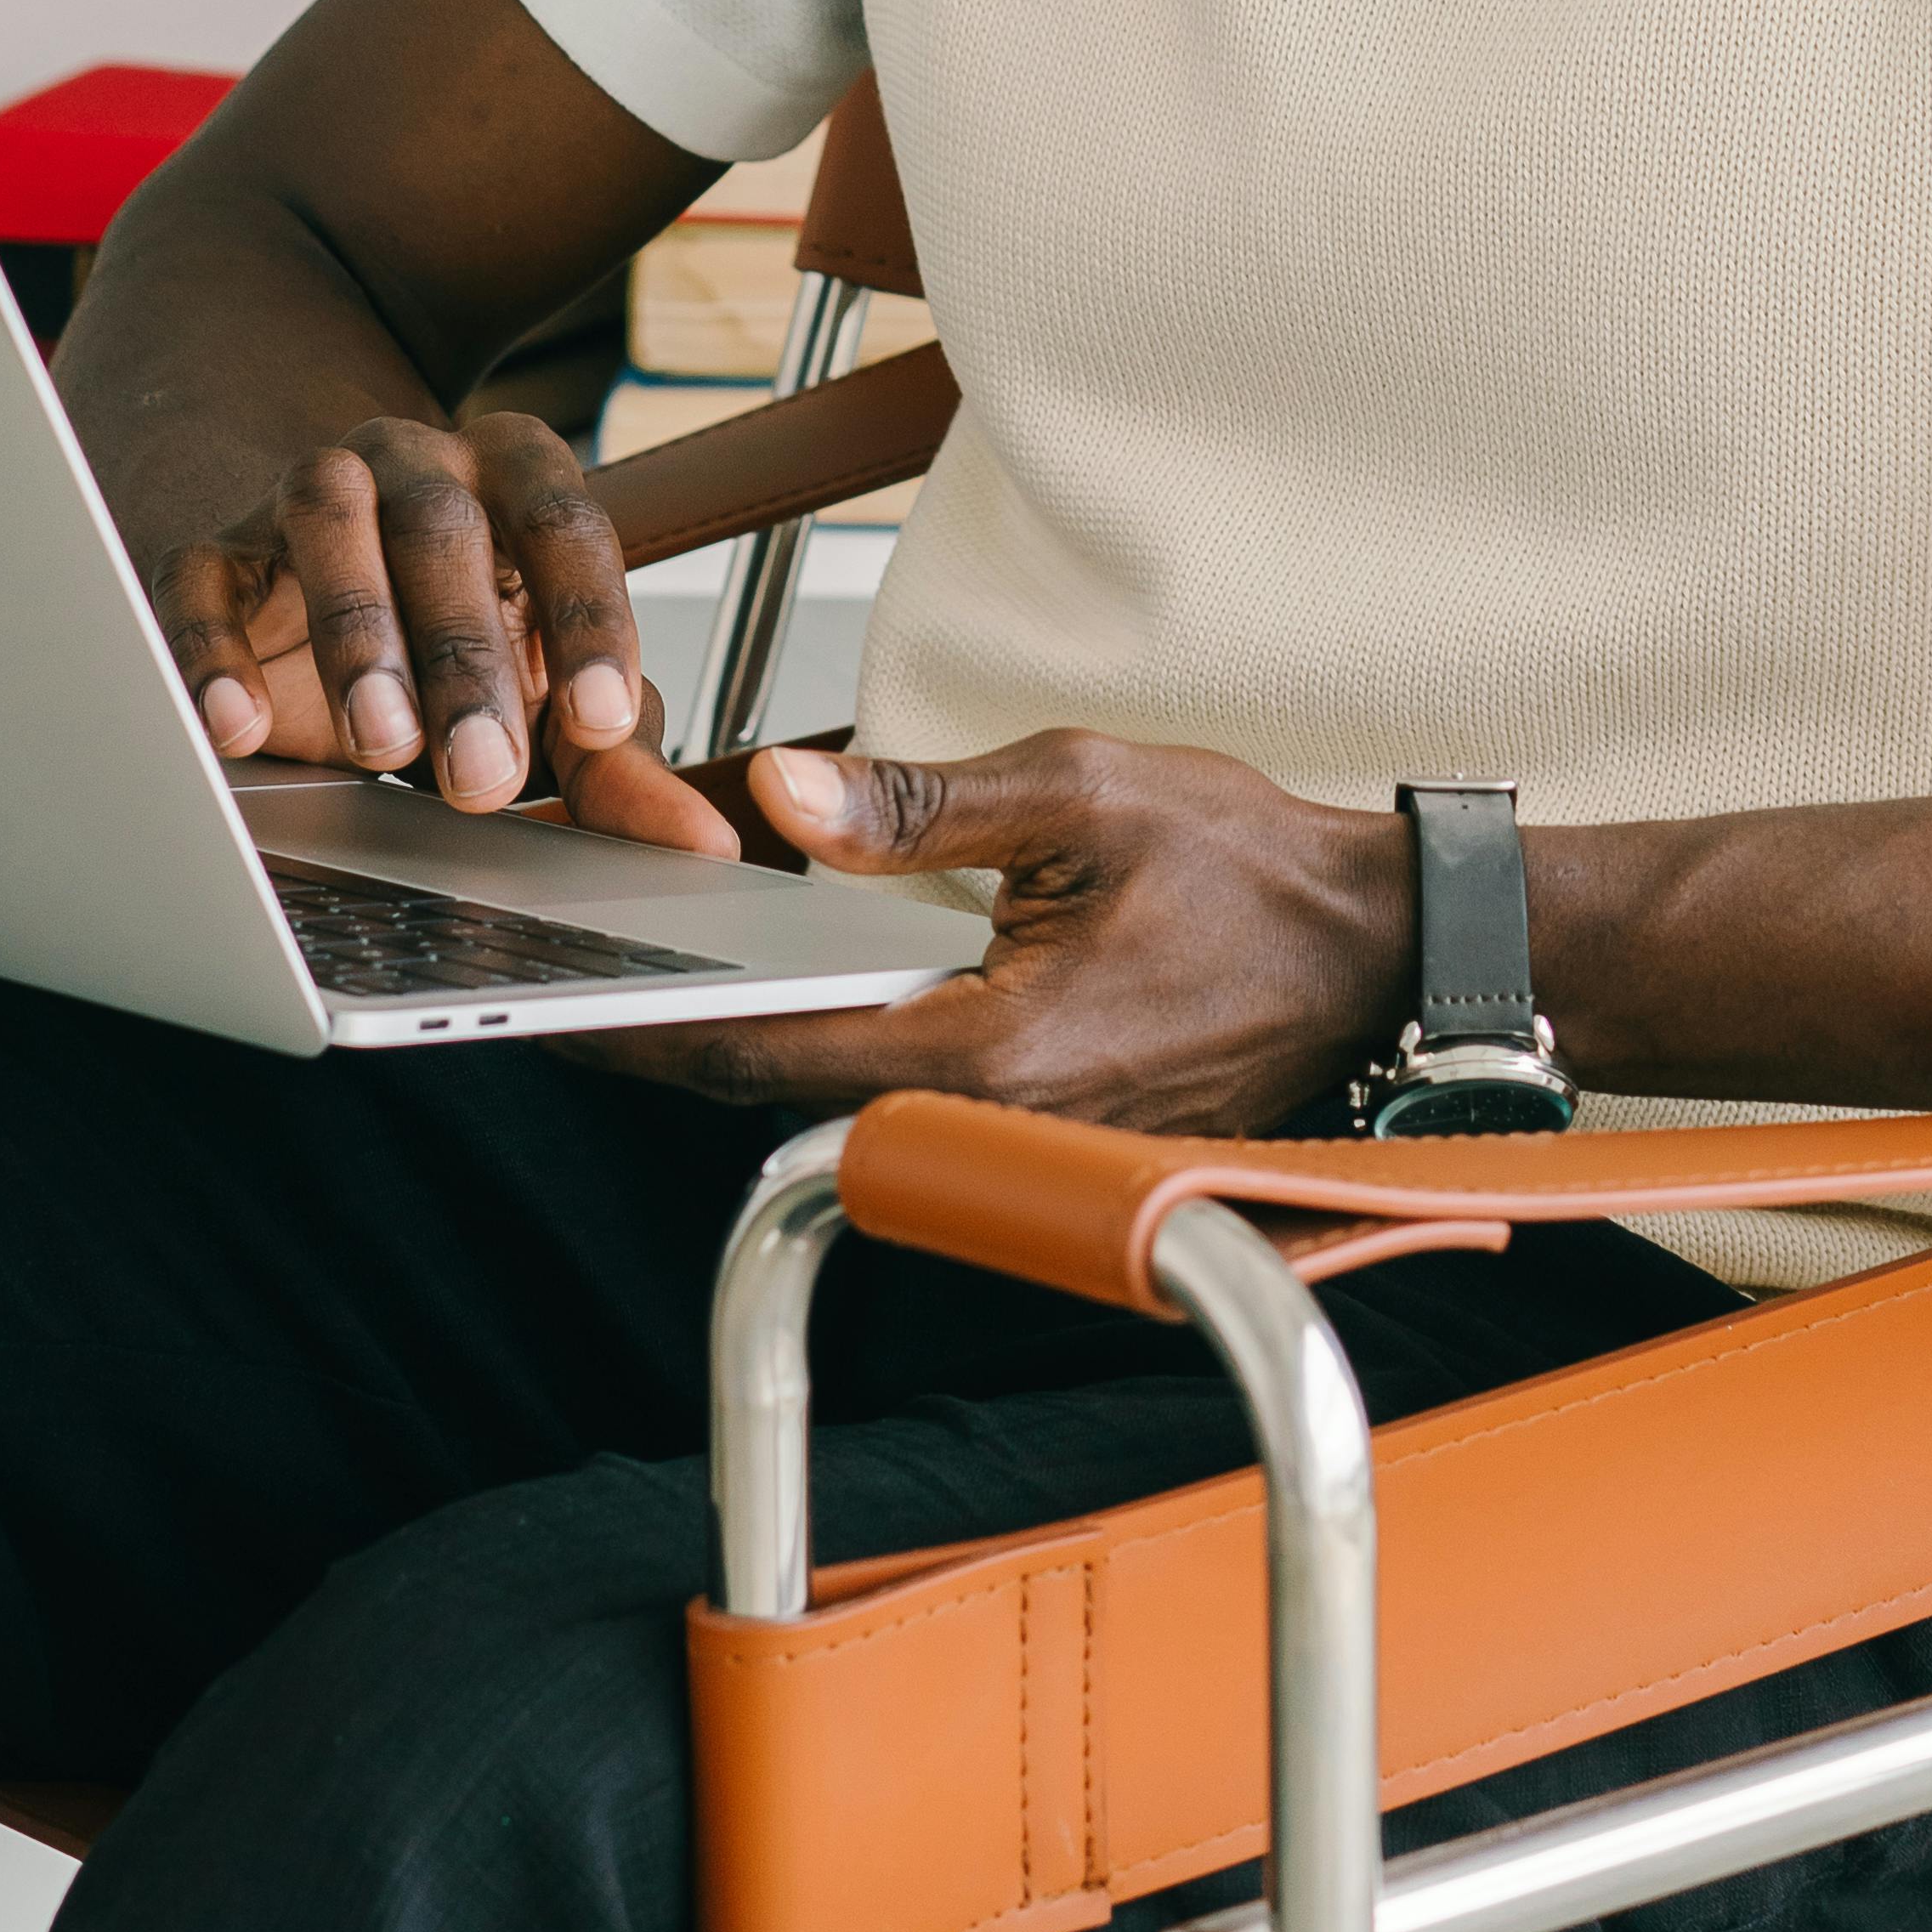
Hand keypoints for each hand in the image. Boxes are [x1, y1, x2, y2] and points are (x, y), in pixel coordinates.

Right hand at [159, 412, 734, 850]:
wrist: (338, 609)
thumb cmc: (476, 650)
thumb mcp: (555, 703)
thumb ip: (622, 767)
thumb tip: (703, 846)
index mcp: (519, 474)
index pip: (569, 525)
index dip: (588, 621)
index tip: (603, 724)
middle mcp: (416, 458)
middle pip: (445, 529)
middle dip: (466, 656)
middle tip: (482, 778)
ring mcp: (310, 490)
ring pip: (328, 520)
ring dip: (357, 631)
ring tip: (378, 744)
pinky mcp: (217, 550)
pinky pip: (200, 580)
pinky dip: (214, 651)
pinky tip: (237, 727)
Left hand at [626, 731, 1415, 1124]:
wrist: (1379, 946)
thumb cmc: (1254, 865)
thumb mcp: (1082, 791)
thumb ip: (919, 801)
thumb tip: (784, 795)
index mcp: (994, 1050)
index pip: (769, 1054)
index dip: (644, 1031)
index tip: (551, 1002)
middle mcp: (1000, 1120)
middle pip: (787, 1088)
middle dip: (680, 1025)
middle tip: (582, 961)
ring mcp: (1029, 1140)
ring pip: (844, 1093)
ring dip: (759, 1030)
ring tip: (667, 957)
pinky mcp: (1050, 1130)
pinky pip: (908, 1091)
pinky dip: (838, 1037)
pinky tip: (799, 973)